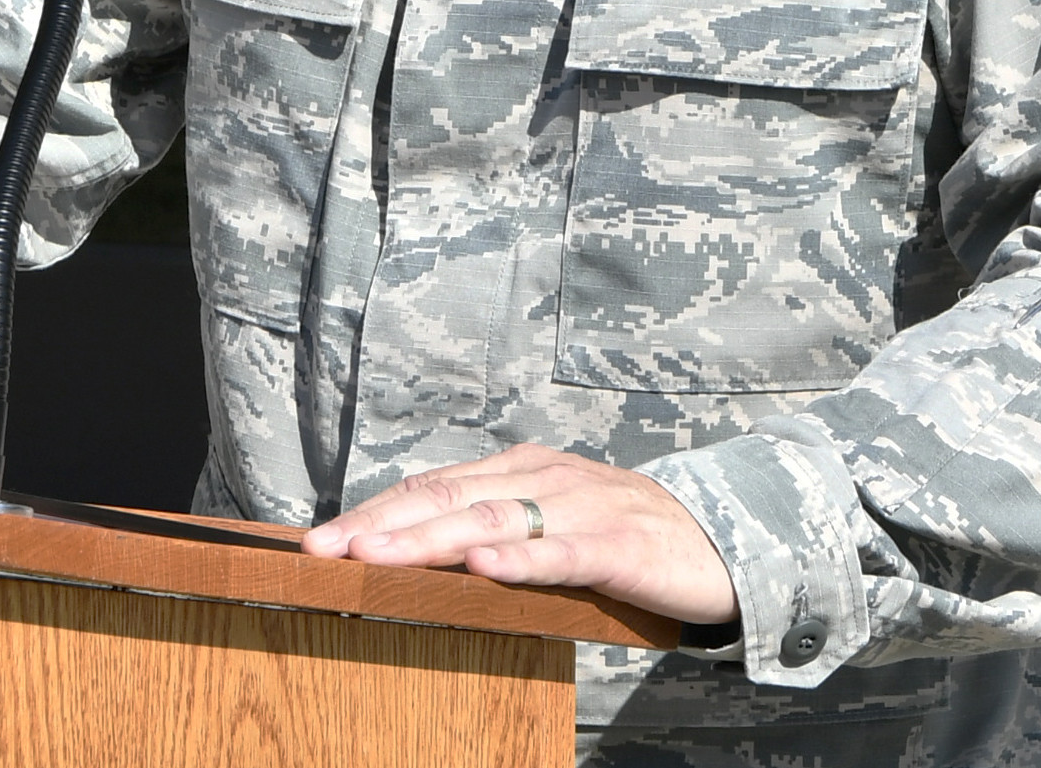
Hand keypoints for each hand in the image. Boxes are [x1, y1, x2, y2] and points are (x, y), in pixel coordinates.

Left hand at [302, 443, 735, 625]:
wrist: (723, 537)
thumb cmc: (624, 537)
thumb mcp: (550, 525)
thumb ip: (492, 533)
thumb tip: (413, 559)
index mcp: (521, 470)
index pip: (432, 487)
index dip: (374, 511)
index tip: (317, 540)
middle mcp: (543, 478)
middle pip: (448, 498)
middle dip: (380, 524)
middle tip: (323, 548)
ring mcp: (581, 507)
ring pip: (492, 520)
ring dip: (428, 540)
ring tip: (375, 558)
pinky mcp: (619, 544)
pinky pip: (562, 552)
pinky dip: (520, 559)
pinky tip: (483, 569)